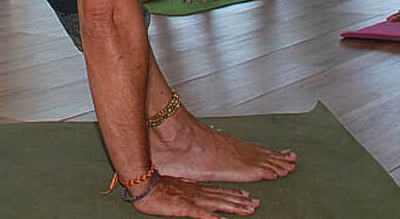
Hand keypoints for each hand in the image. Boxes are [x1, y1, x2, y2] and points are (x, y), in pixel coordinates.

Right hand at [134, 175, 259, 216]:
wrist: (142, 183)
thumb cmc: (155, 185)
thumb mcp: (175, 186)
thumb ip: (188, 189)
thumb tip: (197, 189)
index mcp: (195, 189)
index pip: (219, 192)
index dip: (234, 193)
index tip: (248, 195)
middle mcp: (197, 194)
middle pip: (223, 198)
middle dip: (241, 202)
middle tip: (256, 204)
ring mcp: (192, 200)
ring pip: (218, 205)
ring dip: (234, 207)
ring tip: (248, 210)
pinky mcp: (183, 207)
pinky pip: (200, 214)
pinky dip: (212, 218)